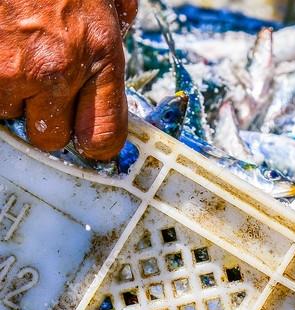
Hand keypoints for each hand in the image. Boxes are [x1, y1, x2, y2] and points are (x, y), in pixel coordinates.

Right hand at [0, 0, 136, 159]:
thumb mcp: (109, 1)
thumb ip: (114, 37)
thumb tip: (115, 67)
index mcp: (99, 55)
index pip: (104, 137)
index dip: (94, 142)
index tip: (87, 136)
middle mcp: (57, 69)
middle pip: (53, 138)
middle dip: (48, 118)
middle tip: (44, 88)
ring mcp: (11, 70)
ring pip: (11, 117)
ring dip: (12, 96)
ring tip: (17, 59)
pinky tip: (0, 53)